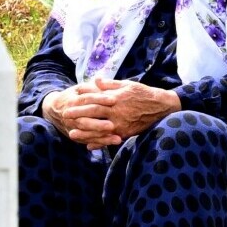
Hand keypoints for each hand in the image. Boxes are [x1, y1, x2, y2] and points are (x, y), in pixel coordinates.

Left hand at [45, 79, 179, 147]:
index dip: (81, 99)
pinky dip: (99, 143)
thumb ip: (110, 84)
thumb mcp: (127, 84)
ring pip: (99, 128)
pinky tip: (89, 146)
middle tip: (64, 115)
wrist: (161, 107)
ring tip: (72, 134)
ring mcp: (121, 123)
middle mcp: (117, 111)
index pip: (95, 98)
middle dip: (78, 114)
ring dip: (84, 132)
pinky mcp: (126, 132)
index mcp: (116, 97)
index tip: (69, 99)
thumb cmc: (143, 93)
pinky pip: (110, 139)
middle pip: (93, 113)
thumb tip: (96, 80)